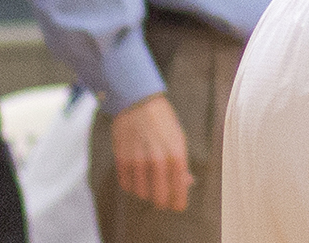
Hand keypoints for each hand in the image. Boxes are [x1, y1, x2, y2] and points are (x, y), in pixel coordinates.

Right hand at [111, 93, 192, 211]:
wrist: (138, 102)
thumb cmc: (162, 120)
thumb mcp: (178, 138)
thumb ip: (181, 162)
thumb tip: (186, 182)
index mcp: (175, 151)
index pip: (178, 185)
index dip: (178, 200)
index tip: (178, 206)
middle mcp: (157, 158)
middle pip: (159, 195)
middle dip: (163, 202)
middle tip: (164, 202)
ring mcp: (138, 160)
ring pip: (142, 193)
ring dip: (147, 194)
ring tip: (151, 189)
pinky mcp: (122, 159)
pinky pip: (126, 184)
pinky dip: (132, 187)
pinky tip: (137, 182)